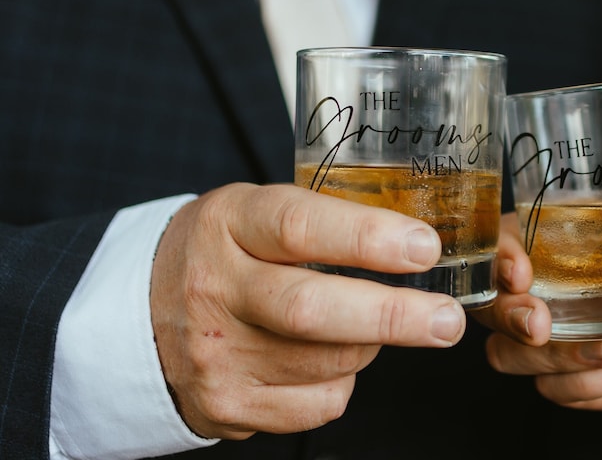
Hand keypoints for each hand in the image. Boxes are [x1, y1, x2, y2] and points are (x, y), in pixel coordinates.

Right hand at [149, 182, 466, 439]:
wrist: (140, 314)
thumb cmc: (225, 252)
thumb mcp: (256, 211)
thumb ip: (324, 220)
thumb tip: (418, 241)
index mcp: (229, 223)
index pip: (301, 227)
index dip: (368, 238)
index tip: (424, 248)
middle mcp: (216, 287)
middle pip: (312, 310)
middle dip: (392, 316)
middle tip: (447, 320)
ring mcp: (217, 353)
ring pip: (328, 361)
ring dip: (369, 344)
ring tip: (371, 322)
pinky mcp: (226, 404)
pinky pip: (318, 403)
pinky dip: (343, 381)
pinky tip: (328, 357)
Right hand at [473, 210, 601, 409]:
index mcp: (558, 239)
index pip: (501, 240)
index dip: (497, 254)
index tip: (520, 269)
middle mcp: (541, 288)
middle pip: (490, 306)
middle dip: (509, 316)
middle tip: (543, 325)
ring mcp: (547, 339)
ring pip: (511, 356)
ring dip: (557, 360)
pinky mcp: (566, 379)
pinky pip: (557, 392)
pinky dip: (594, 387)